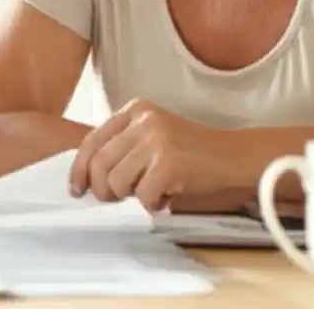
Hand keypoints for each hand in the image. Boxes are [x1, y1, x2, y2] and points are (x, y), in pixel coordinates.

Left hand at [69, 99, 243, 211]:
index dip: (79, 168)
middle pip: (99, 164)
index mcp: (135, 110)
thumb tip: (88, 176)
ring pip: (117, 182)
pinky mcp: (169, 162)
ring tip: (151, 192)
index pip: (92, 140)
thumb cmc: (193, 153)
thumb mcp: (153, 137)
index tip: (77, 188)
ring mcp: (156, 140)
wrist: (235, 156)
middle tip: (114, 199)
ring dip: (131, 196)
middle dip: (102, 189)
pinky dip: (153, 203)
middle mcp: (143, 120)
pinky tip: (168, 195)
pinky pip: (143, 195)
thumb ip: (123, 147)